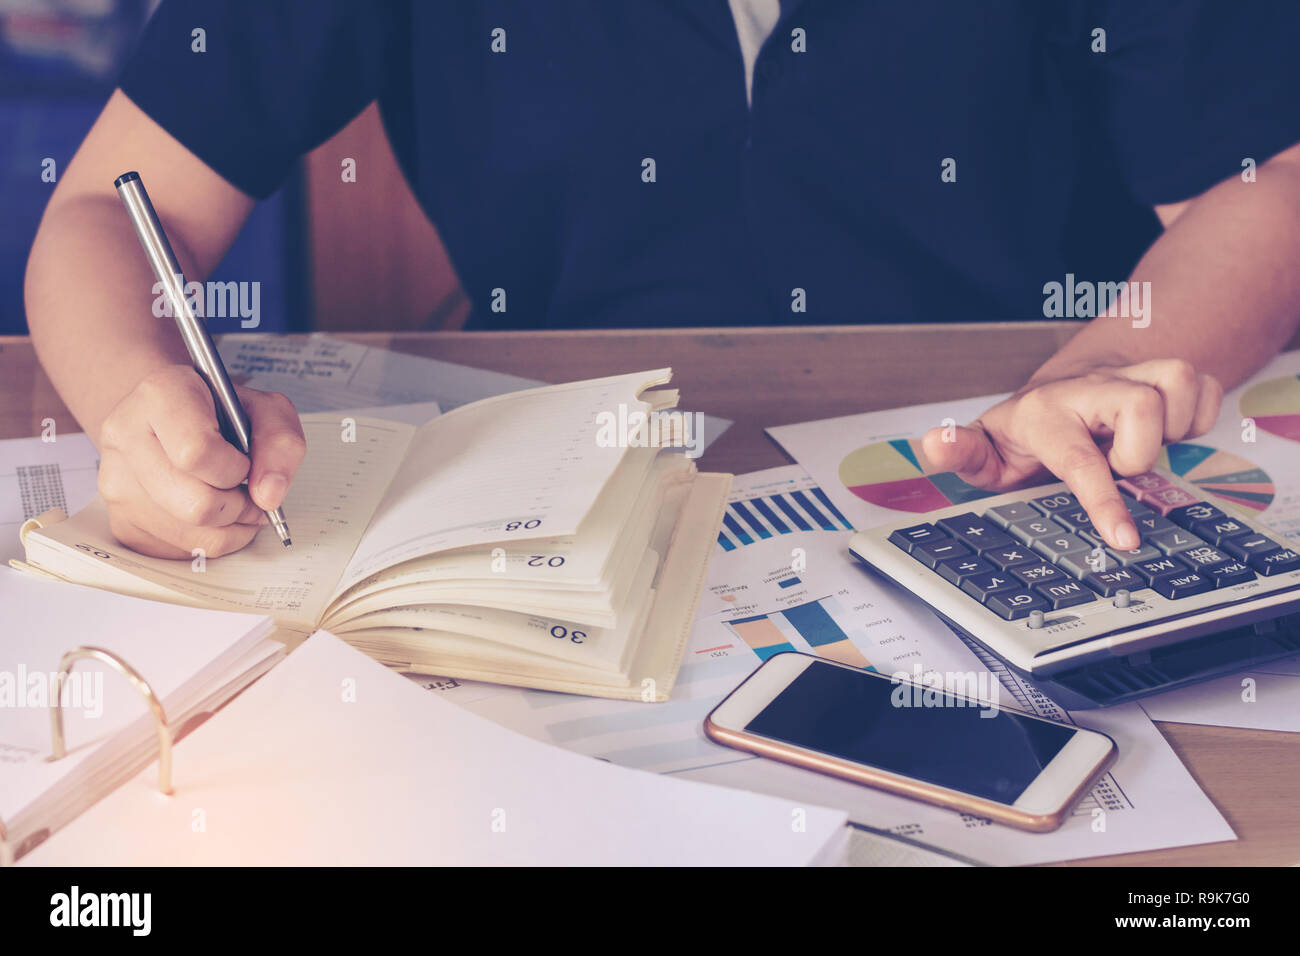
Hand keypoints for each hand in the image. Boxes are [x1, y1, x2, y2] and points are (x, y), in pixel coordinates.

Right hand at [96, 364, 306, 557]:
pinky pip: (177, 552)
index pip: (196, 453)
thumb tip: (269, 496)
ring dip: (229, 527)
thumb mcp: (265, 409)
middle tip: (247, 490)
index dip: (234, 468)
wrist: (176, 419)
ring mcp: (116, 481)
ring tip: (235, 501)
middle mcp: (126, 436)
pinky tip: (213, 514)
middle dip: (238, 506)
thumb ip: (280, 444)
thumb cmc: (221, 412)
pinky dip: (209, 540)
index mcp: (160, 396)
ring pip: (189, 535)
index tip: (244, 463)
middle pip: (195, 505)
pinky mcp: (120, 519)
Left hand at [921, 359, 1222, 549]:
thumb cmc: (1027, 431)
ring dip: (1172, 429)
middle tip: (1117, 469)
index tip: (1124, 540)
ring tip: (1137, 449)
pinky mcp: (1166, 374)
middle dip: (1141, 453)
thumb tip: (934, 443)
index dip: (1102, 499)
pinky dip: (1196, 419)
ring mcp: (1131, 375)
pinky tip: (1162, 434)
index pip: (1079, 458)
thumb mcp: (987, 450)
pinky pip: (1206, 389)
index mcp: (1046, 413)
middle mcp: (1091, 387)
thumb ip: (963, 454)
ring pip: (1180, 382)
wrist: (1061, 389)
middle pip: (1143, 405)